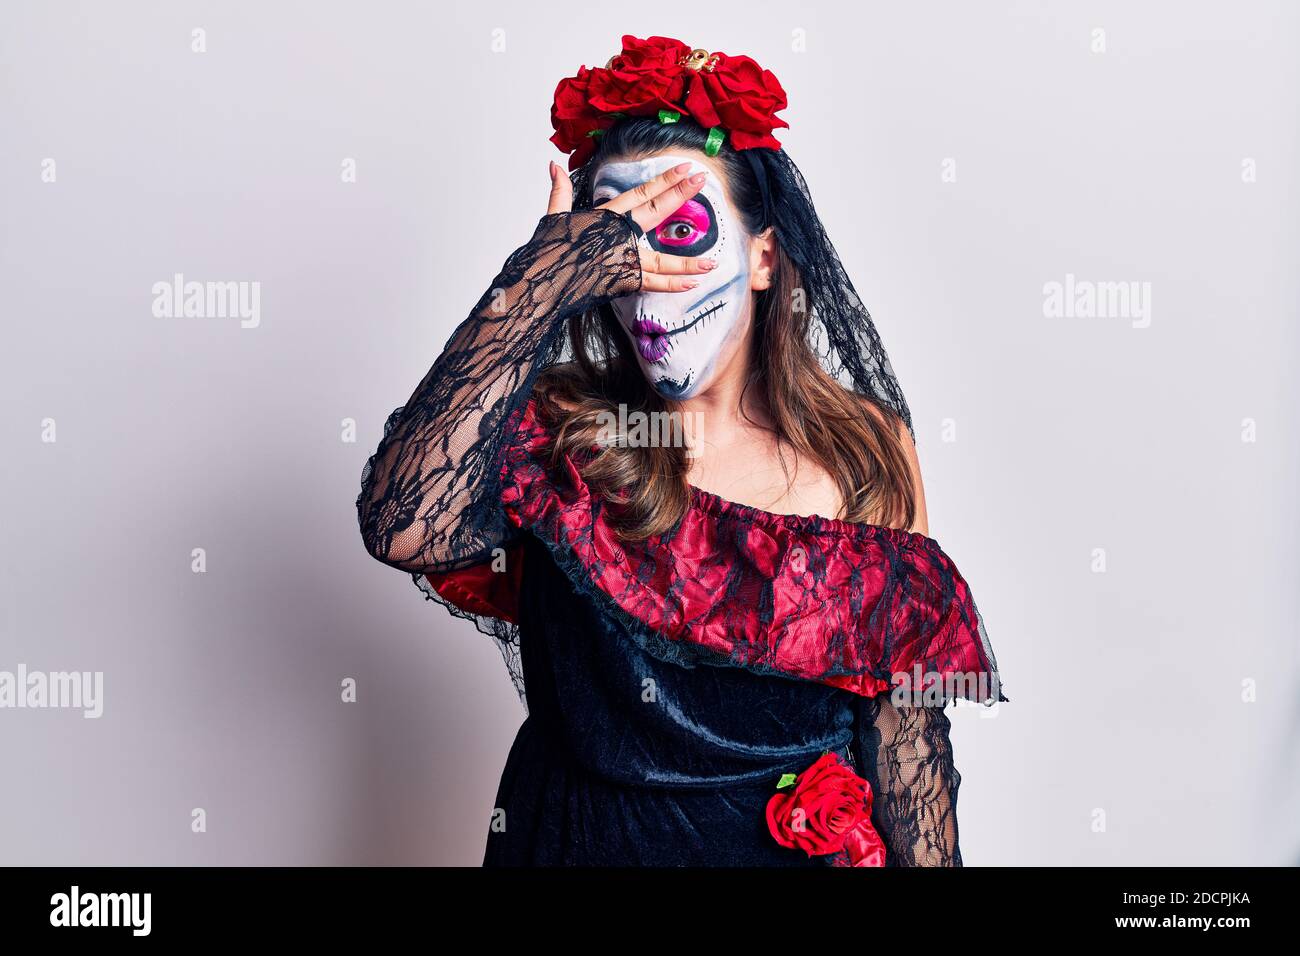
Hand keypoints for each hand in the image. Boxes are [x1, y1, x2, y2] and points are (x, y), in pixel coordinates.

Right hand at [547, 160, 716, 292]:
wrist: (536, 284)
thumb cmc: (543, 253)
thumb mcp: (552, 218)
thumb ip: (559, 192)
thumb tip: (553, 165)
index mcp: (604, 217)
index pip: (640, 192)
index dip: (664, 180)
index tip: (685, 168)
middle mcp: (616, 234)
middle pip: (654, 210)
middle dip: (680, 194)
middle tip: (702, 179)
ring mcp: (620, 258)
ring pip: (661, 258)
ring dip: (688, 261)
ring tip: (713, 261)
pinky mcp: (619, 281)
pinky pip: (652, 283)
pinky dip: (673, 284)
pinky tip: (693, 283)